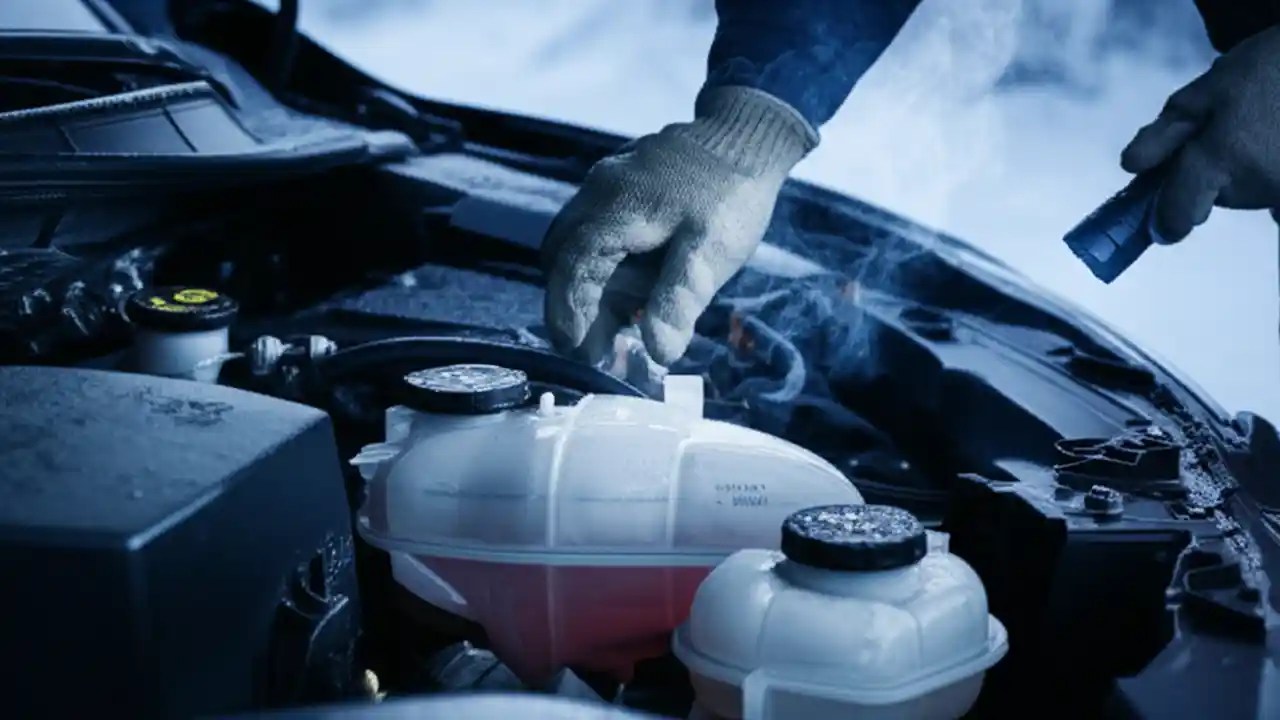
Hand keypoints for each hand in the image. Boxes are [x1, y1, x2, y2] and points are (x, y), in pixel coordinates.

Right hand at [541, 86, 816, 365]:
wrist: (749, 132)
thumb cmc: (732, 194)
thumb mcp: (710, 253)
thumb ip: (678, 301)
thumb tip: (658, 353)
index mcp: (612, 210)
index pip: (570, 270)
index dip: (569, 317)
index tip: (581, 354)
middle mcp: (597, 194)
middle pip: (562, 258)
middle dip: (573, 305)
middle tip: (599, 347)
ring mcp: (606, 185)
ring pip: (575, 245)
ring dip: (588, 287)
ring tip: (618, 326)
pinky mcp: (621, 186)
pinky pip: (595, 231)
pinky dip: (603, 267)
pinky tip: (633, 289)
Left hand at [1121, 25, 1279, 241]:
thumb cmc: (1264, 70)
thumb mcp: (1206, 91)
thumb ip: (1165, 133)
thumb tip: (1131, 167)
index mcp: (1219, 157)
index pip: (1178, 213)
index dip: (1166, 221)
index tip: (1161, 226)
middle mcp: (1254, 182)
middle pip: (1213, 199)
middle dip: (1211, 176)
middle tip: (1227, 137)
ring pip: (1245, 195)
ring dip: (1243, 175)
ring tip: (1259, 134)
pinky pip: (1276, 201)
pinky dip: (1270, 180)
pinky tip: (1274, 149)